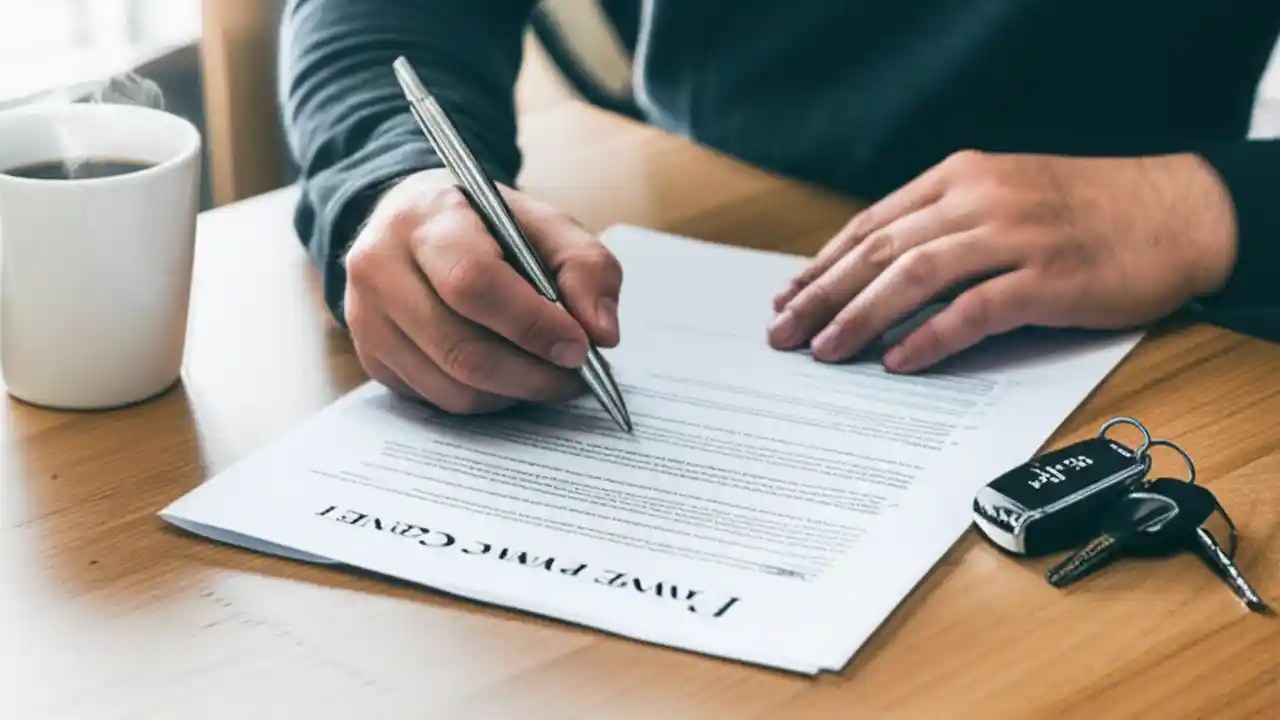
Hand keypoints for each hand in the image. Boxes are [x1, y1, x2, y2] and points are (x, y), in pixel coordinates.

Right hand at [343, 169, 620, 412]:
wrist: (414, 225)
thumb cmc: (487, 226)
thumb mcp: (545, 225)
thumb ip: (586, 267)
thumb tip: (602, 333)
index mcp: (424, 220)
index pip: (472, 283)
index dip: (532, 324)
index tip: (580, 348)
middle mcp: (379, 268)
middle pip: (460, 347)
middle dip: (532, 373)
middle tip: (576, 377)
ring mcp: (366, 319)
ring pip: (450, 386)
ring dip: (513, 394)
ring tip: (550, 378)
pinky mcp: (372, 358)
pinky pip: (436, 400)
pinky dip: (486, 400)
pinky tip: (511, 379)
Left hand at [768, 151, 1237, 371]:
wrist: (1176, 212)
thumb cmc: (1084, 212)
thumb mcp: (1003, 197)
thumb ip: (943, 225)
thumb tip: (874, 276)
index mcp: (961, 176)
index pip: (872, 224)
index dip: (823, 264)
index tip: (788, 297)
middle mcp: (980, 199)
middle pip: (881, 249)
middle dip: (823, 294)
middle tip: (783, 332)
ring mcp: (1016, 235)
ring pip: (916, 275)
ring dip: (861, 316)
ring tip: (825, 351)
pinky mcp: (1049, 276)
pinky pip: (975, 310)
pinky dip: (930, 337)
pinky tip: (898, 361)